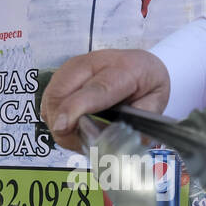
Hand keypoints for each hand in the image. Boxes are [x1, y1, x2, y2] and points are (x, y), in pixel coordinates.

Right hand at [40, 49, 170, 151]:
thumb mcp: (156, 101)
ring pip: (51, 97)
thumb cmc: (146, 83)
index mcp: (124, 69)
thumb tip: (127, 143)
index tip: (64, 127)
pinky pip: (48, 100)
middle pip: (62, 93)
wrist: (140, 64)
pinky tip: (71, 124)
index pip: (95, 90)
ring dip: (58, 123)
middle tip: (78, 143)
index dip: (75, 108)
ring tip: (79, 134)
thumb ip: (142, 121)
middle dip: (62, 124)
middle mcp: (94, 63)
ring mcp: (74, 67)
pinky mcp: (63, 74)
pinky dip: (54, 117)